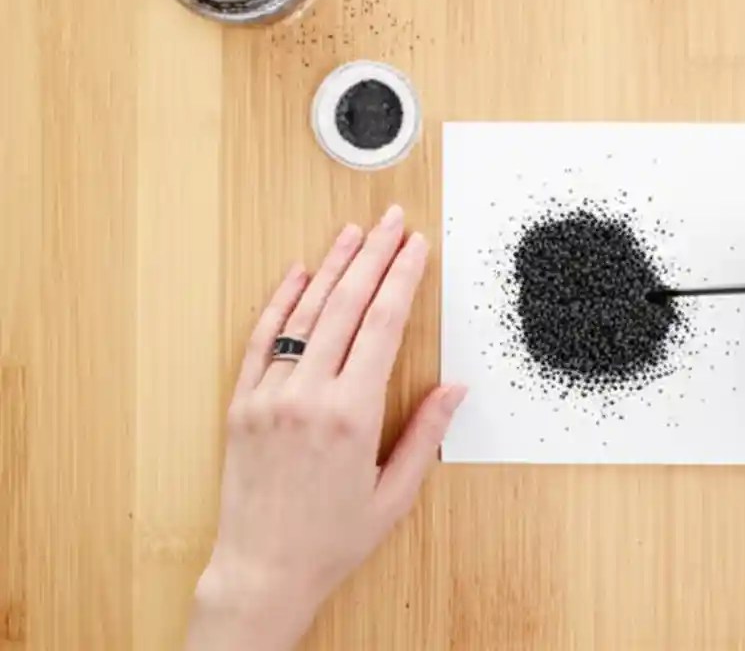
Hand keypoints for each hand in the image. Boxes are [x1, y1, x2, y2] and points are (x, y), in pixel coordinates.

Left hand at [187, 206, 466, 650]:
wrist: (262, 571)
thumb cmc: (333, 540)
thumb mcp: (395, 494)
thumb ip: (425, 433)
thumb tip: (455, 388)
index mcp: (352, 415)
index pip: (383, 325)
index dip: (403, 278)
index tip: (417, 247)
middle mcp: (308, 396)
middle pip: (346, 306)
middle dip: (374, 257)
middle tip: (392, 222)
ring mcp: (269, 396)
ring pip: (305, 315)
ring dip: (332, 268)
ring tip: (353, 233)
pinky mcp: (241, 404)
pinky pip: (262, 341)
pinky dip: (281, 303)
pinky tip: (299, 274)